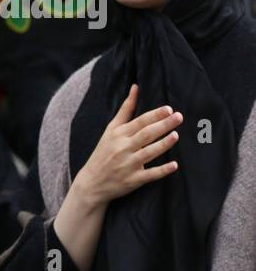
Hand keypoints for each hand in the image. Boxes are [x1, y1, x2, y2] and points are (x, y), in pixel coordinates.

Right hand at [70, 84, 181, 209]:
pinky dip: (162, 171)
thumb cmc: (103, 153)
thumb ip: (125, 109)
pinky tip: (174, 165)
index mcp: (118, 135)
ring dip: (162, 145)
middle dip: (162, 125)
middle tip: (178, 117)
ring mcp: (128, 165)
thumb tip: (136, 87)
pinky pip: (150, 174)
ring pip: (148, 153)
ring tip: (176, 135)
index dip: (153, 115)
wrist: (91, 182)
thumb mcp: (110, 130)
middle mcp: (122, 148)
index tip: (168, 109)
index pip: (138, 122)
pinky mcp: (133, 180)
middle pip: (145, 135)